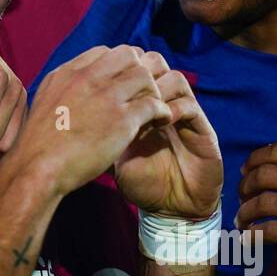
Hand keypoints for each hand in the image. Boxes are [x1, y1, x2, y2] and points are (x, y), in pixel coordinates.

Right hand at [13, 45, 172, 197]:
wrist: (37, 167)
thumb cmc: (39, 144)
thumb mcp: (44, 102)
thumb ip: (63, 89)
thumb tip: (75, 88)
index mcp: (67, 73)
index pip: (105, 52)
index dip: (120, 65)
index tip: (124, 82)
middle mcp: (87, 78)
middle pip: (129, 55)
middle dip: (140, 71)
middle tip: (144, 92)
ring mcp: (106, 97)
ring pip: (145, 76)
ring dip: (154, 91)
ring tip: (154, 109)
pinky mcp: (121, 120)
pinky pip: (154, 104)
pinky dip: (162, 111)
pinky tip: (161, 121)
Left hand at [113, 50, 221, 219]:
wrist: (170, 210)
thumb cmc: (140, 182)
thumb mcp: (113, 153)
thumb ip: (101, 129)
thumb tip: (73, 110)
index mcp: (142, 106)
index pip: (132, 69)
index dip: (119, 72)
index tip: (102, 85)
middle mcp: (165, 104)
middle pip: (155, 65)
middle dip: (140, 74)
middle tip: (124, 91)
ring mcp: (185, 115)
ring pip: (175, 79)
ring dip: (156, 90)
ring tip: (141, 107)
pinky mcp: (204, 131)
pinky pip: (191, 106)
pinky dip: (173, 108)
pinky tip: (158, 122)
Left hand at [235, 143, 276, 275]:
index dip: (253, 160)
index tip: (245, 172)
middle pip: (266, 175)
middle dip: (244, 187)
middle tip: (241, 198)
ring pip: (265, 203)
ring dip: (245, 213)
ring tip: (242, 221)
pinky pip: (273, 231)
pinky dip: (254, 235)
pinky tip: (249, 239)